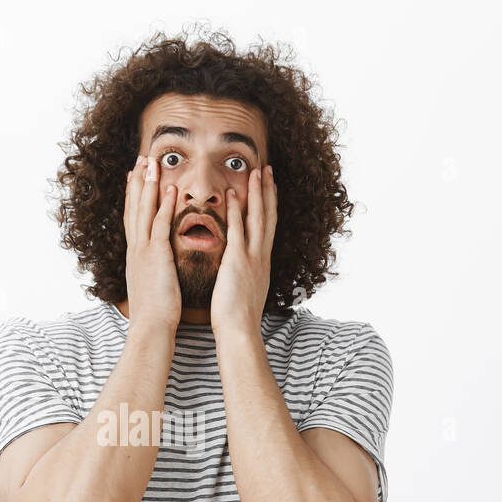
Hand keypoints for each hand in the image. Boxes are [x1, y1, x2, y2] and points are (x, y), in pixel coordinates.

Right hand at [123, 154, 180, 329]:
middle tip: (141, 158)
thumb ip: (154, 270)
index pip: (133, 219)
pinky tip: (170, 188)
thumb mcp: (152, 286)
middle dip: (137, 182)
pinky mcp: (156, 256)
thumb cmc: (155, 314)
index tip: (135, 176)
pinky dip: (164, 205)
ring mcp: (144, 251)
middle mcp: (136, 249)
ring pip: (144, 211)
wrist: (150, 328)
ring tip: (152, 161)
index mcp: (136, 256)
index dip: (134, 196)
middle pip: (134, 208)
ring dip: (148, 184)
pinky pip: (160, 225)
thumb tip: (158, 266)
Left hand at [210, 164, 276, 333]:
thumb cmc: (238, 318)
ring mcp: (252, 258)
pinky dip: (235, 212)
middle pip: (268, 217)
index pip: (268, 228)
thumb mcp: (246, 292)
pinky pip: (237, 231)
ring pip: (258, 218)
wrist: (240, 332)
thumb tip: (241, 273)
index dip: (270, 205)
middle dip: (268, 191)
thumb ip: (244, 277)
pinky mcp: (237, 261)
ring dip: (257, 193)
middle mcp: (261, 257)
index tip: (270, 187)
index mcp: (262, 263)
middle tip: (267, 169)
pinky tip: (231, 195)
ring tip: (255, 172)